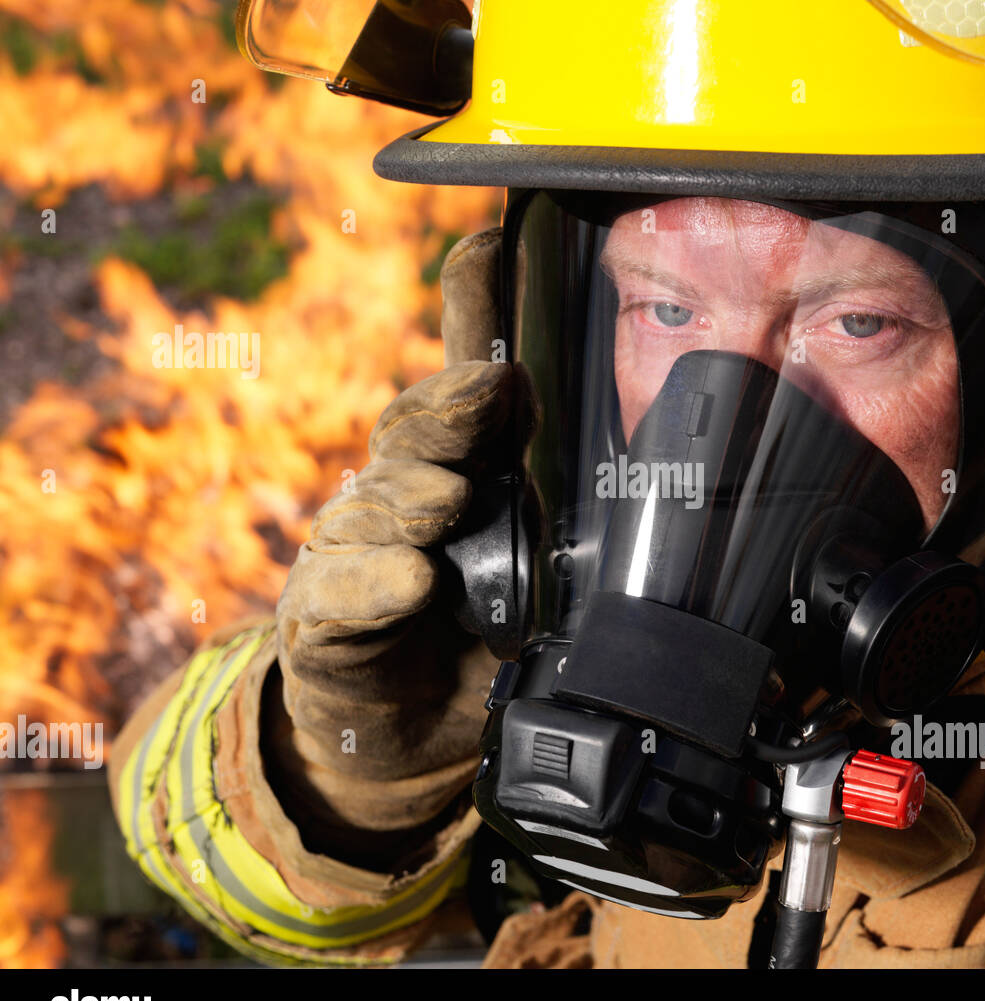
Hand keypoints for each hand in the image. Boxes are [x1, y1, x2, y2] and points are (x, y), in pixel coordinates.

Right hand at [265, 229, 512, 864]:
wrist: (411, 735)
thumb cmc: (479, 631)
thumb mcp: (538, 565)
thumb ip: (563, 498)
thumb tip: (624, 433)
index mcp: (462, 469)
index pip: (466, 382)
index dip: (474, 305)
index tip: (495, 245)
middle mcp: (403, 497)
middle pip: (415, 431)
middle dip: (449, 409)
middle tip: (487, 392)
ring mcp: (356, 555)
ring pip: (373, 508)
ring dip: (410, 498)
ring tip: (446, 500)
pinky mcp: (323, 621)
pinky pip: (337, 597)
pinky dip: (372, 586)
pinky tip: (408, 581)